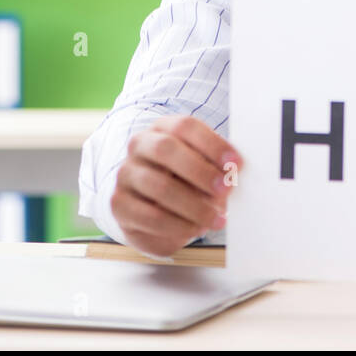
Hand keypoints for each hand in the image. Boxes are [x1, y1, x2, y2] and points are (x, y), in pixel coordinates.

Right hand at [110, 114, 241, 258]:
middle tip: (225, 190)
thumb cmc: (185, 182)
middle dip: (200, 171)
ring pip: (158, 185)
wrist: (152, 207)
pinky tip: (195, 229)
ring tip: (215, 219)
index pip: (185, 126)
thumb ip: (217, 167)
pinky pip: (150, 216)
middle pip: (166, 148)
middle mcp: (139, 145)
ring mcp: (126, 174)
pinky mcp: (119, 204)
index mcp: (162, 128)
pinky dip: (178, 225)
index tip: (236, 164)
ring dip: (193, 205)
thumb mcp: (202, 168)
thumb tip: (236, 172)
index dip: (212, 144)